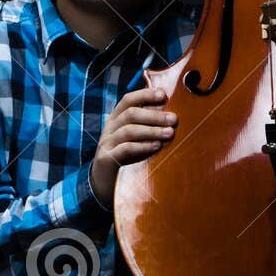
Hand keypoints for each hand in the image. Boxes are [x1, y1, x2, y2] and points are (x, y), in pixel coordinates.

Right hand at [90, 86, 176, 205]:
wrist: (102, 181)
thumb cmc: (125, 156)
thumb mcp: (134, 137)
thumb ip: (147, 125)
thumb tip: (172, 114)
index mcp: (116, 118)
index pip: (128, 100)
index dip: (145, 94)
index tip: (164, 95)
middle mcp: (110, 128)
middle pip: (130, 114)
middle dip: (154, 115)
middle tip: (174, 119)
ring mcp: (107, 143)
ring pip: (129, 130)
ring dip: (151, 130)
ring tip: (169, 133)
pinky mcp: (107, 159)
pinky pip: (125, 149)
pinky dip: (142, 146)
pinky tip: (156, 146)